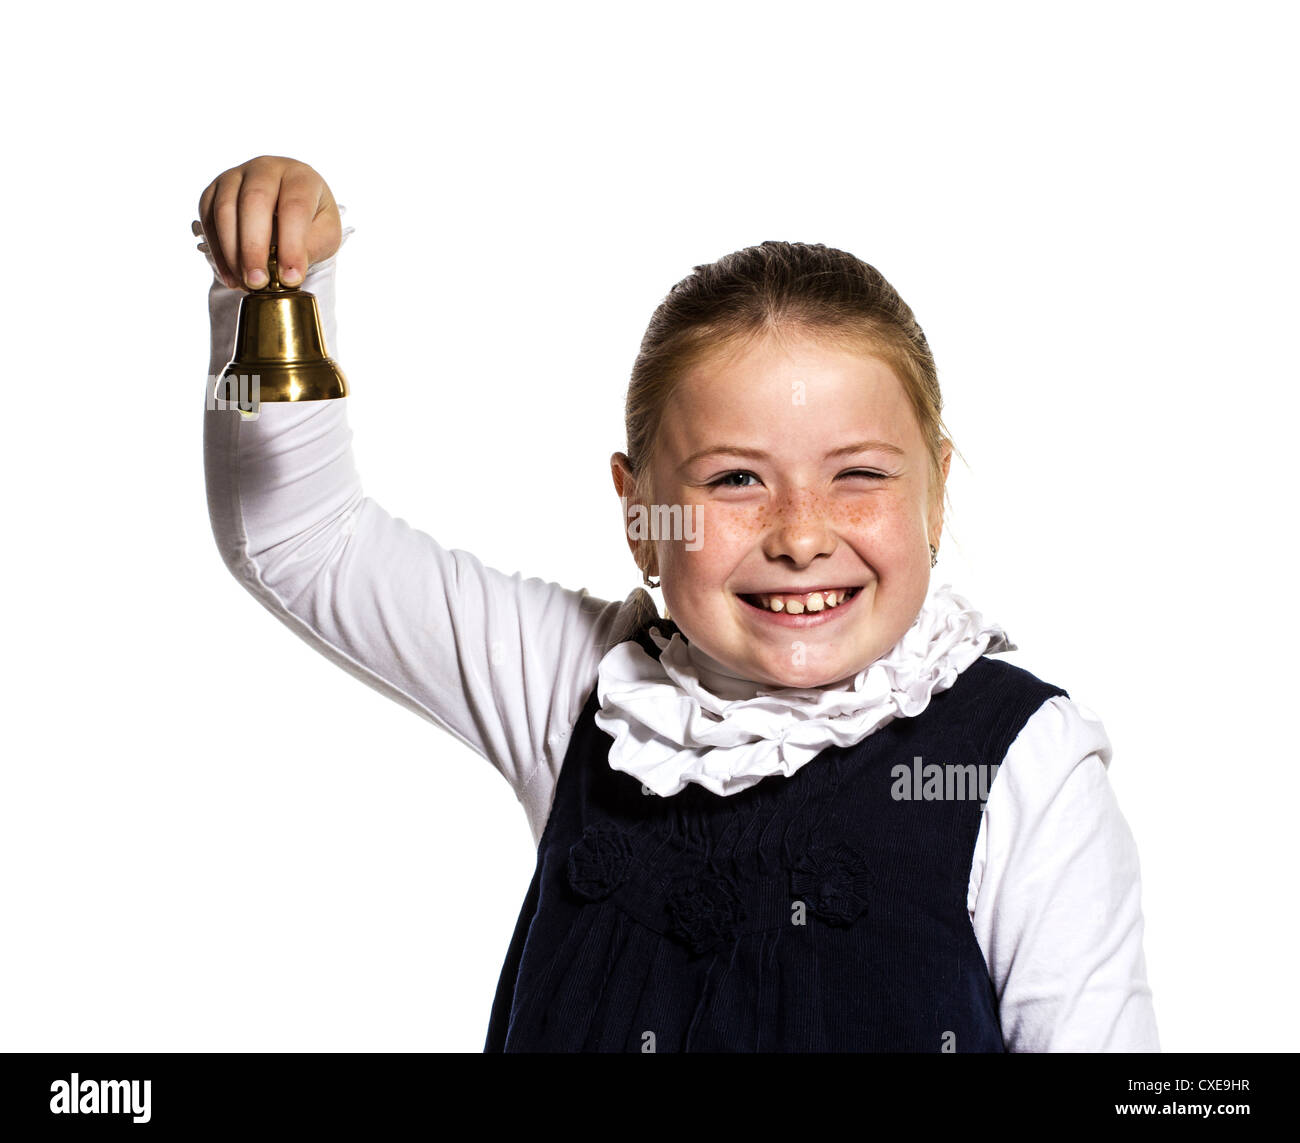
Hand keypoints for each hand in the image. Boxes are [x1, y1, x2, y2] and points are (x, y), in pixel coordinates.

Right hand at [195, 155, 341, 289]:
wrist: (289, 208)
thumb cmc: (312, 221)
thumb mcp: (327, 234)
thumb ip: (313, 247)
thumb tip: (288, 273)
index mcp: (300, 176)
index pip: (294, 206)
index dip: (292, 244)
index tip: (291, 278)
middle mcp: (265, 168)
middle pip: (254, 201)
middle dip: (254, 247)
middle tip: (259, 282)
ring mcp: (236, 176)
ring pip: (225, 209)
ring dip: (233, 251)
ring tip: (246, 283)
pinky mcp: (214, 190)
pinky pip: (208, 218)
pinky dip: (218, 251)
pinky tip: (231, 277)